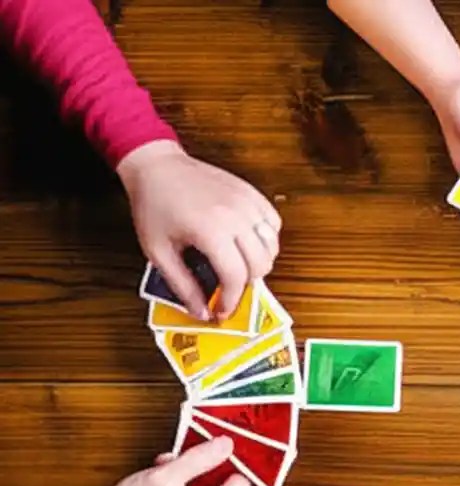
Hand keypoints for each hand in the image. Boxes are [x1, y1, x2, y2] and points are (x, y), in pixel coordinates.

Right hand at [79, 437, 251, 485]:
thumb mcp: (163, 479)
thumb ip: (198, 460)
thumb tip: (226, 444)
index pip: (242, 479)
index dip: (224, 462)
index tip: (206, 450)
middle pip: (225, 478)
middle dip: (201, 465)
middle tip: (177, 462)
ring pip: (210, 479)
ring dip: (188, 469)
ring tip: (165, 470)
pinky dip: (183, 478)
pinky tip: (163, 476)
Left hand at [118, 140, 280, 320]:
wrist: (156, 166)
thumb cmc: (153, 205)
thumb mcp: (158, 251)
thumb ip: (182, 285)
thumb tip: (201, 311)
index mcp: (210, 230)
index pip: (236, 277)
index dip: (231, 301)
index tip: (222, 311)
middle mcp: (235, 216)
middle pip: (261, 264)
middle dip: (246, 283)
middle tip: (228, 287)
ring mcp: (247, 202)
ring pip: (272, 246)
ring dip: (259, 262)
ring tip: (238, 265)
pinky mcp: (252, 194)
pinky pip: (273, 224)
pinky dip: (267, 240)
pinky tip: (248, 243)